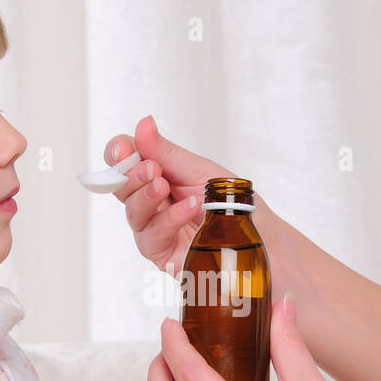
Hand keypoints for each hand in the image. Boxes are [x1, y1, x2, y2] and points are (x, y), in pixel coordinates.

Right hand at [103, 115, 230, 275]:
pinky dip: (168, 220)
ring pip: (133, 215)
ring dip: (145, 197)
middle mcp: (152, 203)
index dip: (117, 154)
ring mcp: (156, 229)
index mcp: (158, 176)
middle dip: (131, 176)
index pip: (124, 162)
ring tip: (164, 187)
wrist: (263, 237)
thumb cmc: (234, 204)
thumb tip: (143, 125)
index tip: (124, 149)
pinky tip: (187, 209)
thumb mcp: (201, 171)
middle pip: (121, 188)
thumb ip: (168, 153)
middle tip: (151, 169)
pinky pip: (152, 238)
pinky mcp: (164, 255)